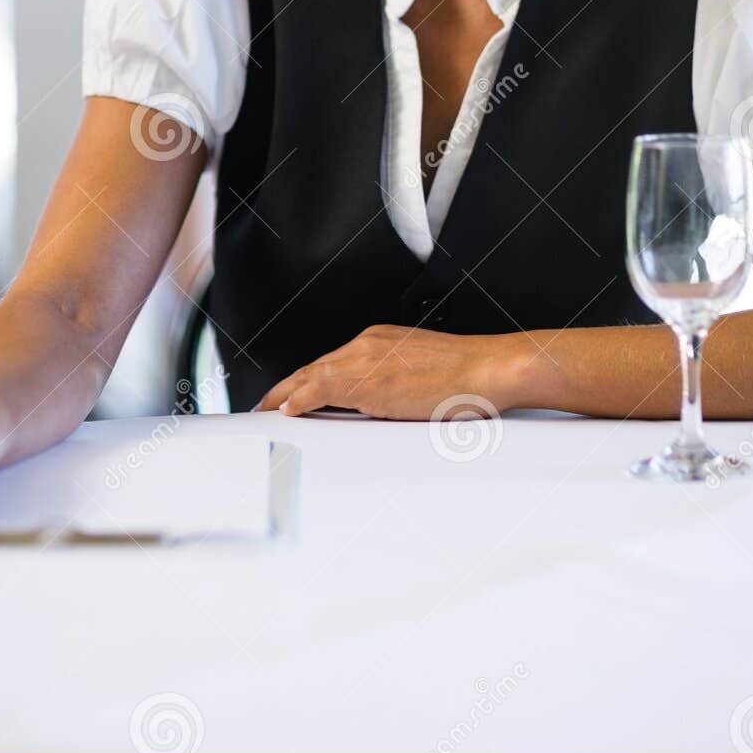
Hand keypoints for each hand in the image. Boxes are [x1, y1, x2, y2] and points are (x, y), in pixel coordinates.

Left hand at [254, 324, 520, 418]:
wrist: (488, 368)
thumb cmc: (467, 377)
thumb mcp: (422, 374)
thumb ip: (395, 383)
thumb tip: (384, 402)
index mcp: (379, 342)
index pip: (331, 362)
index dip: (305, 380)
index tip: (291, 393)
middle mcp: (368, 344)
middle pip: (315, 366)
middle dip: (287, 386)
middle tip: (265, 404)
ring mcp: (368, 359)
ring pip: (313, 375)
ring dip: (286, 393)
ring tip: (266, 411)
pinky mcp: (371, 379)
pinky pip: (323, 387)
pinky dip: (302, 398)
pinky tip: (289, 408)